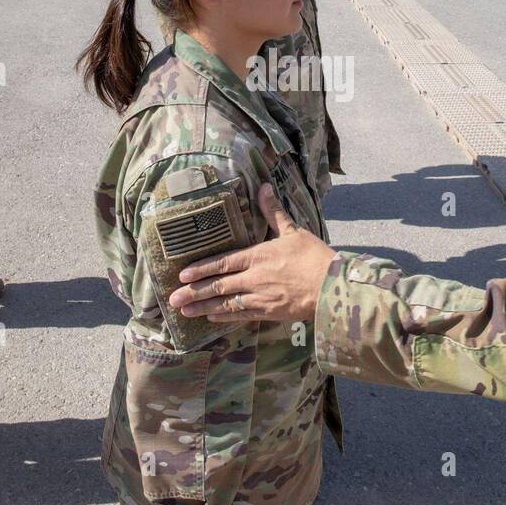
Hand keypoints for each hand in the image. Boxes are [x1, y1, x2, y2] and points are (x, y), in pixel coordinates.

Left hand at [170, 184, 336, 322]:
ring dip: (203, 307)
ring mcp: (260, 297)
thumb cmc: (314, 257)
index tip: (183, 274)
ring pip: (225, 304)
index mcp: (258, 256)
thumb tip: (264, 186)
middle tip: (173, 298)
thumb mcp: (293, 231)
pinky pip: (241, 315)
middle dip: (194, 292)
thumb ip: (273, 211)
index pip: (223, 262)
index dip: (201, 269)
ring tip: (184, 311)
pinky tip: (211, 318)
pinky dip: (224, 317)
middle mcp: (254, 278)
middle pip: (218, 286)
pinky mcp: (269, 313)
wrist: (332, 287)